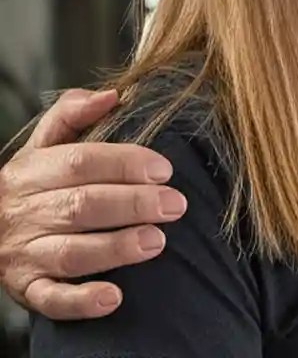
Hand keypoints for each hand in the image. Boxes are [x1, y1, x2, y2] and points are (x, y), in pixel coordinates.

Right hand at [0, 89, 186, 319]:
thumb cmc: (32, 185)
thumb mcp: (42, 146)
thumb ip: (71, 115)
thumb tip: (112, 95)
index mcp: (31, 172)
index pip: (79, 162)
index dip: (124, 163)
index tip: (164, 169)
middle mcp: (24, 212)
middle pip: (81, 205)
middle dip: (133, 204)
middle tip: (175, 205)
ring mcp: (24, 253)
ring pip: (70, 252)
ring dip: (116, 248)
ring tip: (156, 241)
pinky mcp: (26, 288)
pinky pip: (51, 299)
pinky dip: (82, 301)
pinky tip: (113, 298)